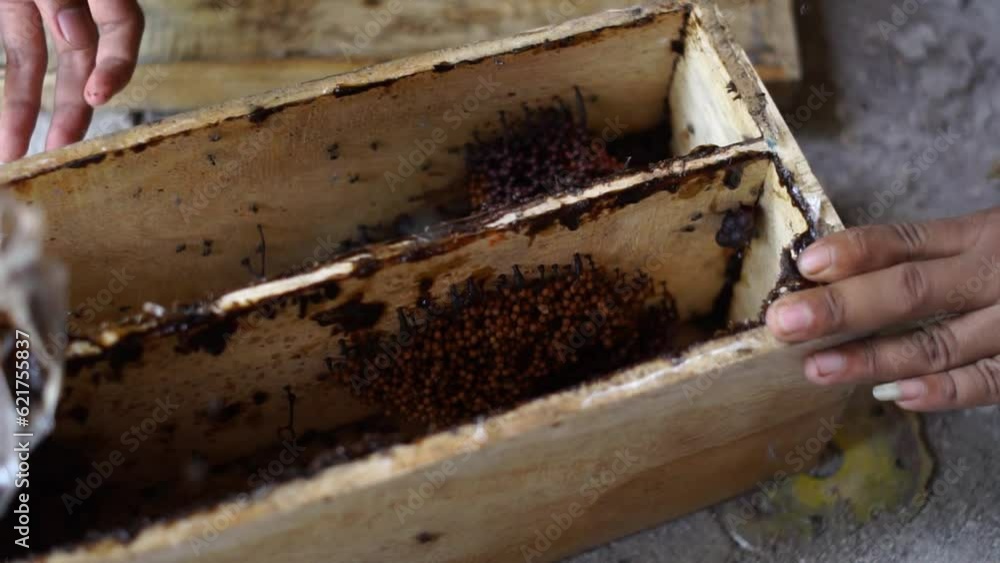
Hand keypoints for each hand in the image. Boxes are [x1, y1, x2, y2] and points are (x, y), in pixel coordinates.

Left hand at [0, 0, 142, 161]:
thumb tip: (73, 33)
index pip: (123, 27)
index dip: (116, 65)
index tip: (97, 97)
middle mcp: (77, 0)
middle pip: (82, 61)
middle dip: (71, 110)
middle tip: (58, 150)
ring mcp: (41, 5)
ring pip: (42, 63)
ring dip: (30, 109)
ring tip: (15, 152)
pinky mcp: (12, 6)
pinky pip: (17, 51)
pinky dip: (14, 91)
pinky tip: (7, 127)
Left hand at [766, 207, 999, 411]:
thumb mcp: (988, 237)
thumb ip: (933, 250)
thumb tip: (836, 271)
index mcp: (983, 234)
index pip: (909, 239)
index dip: (858, 251)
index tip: (807, 263)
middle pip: (913, 290)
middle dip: (844, 308)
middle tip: (785, 324)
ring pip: (940, 344)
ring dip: (874, 359)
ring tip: (818, 369)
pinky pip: (987, 382)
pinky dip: (941, 392)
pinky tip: (895, 395)